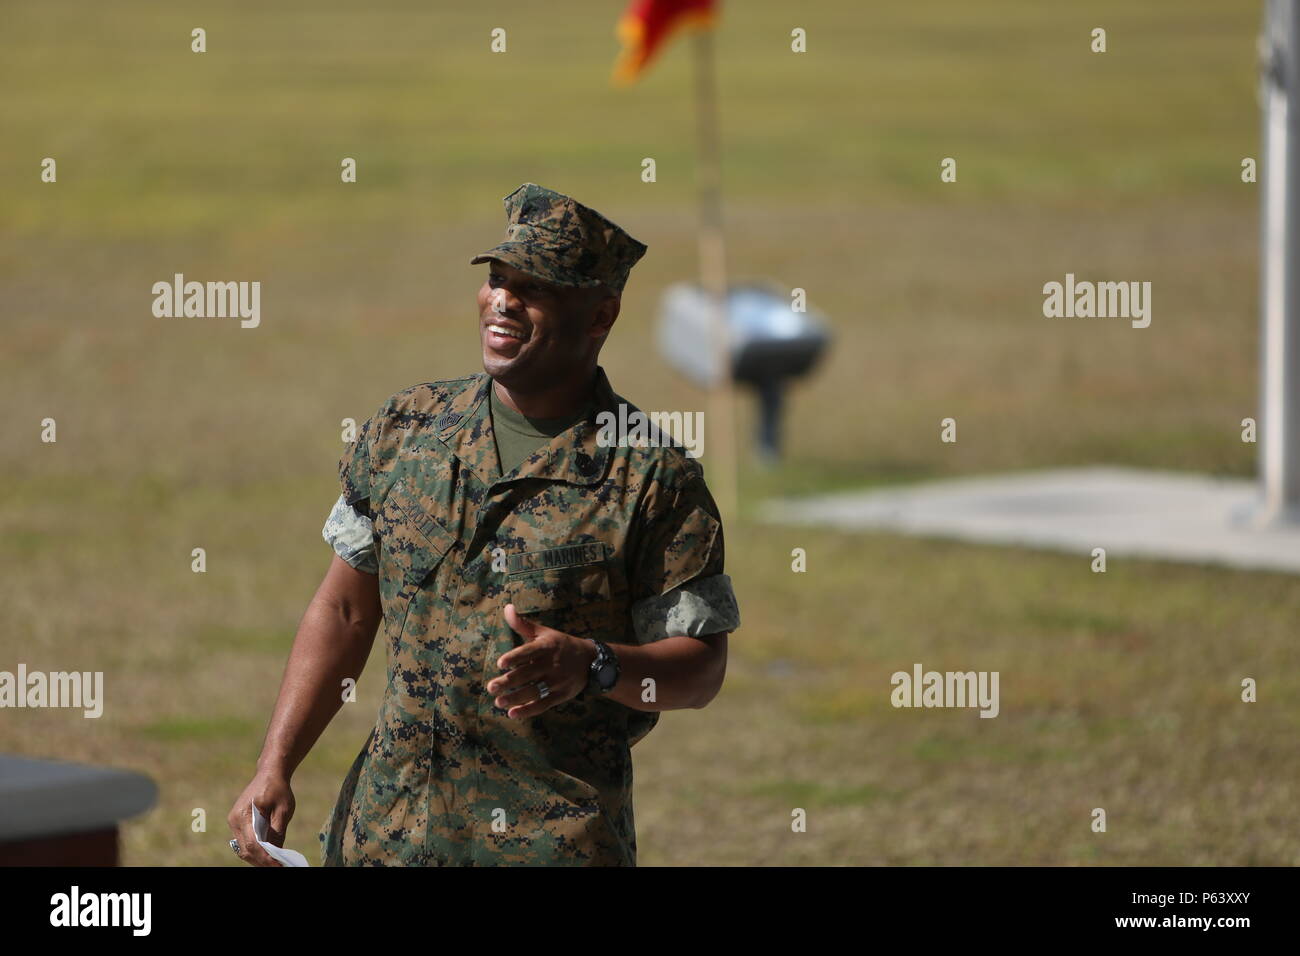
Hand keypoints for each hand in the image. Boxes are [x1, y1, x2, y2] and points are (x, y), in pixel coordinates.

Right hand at [227, 771, 294, 866]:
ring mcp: (234, 822)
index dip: (265, 857)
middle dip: (261, 860)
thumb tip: (277, 853)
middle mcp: (234, 820)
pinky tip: (269, 854)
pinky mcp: (238, 823)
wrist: (269, 773)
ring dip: (258, 857)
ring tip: (275, 863)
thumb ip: (278, 831)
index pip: (252, 843)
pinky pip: (245, 841)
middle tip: (278, 865)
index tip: (278, 864)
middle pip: (245, 849)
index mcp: (244, 814)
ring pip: (243, 848)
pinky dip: (255, 850)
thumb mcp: (284, 809)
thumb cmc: (278, 789)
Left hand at [488, 603, 596, 718]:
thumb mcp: (544, 633)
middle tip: (491, 687)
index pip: (529, 652)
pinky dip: (528, 710)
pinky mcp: (561, 695)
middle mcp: (552, 664)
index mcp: (547, 646)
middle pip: (528, 674)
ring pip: (534, 691)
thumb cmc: (560, 644)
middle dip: (509, 682)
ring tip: (498, 702)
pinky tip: (512, 713)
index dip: (514, 657)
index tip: (500, 664)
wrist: (591, 660)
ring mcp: (557, 681)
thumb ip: (523, 624)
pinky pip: (543, 704)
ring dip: (515, 698)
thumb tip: (506, 607)